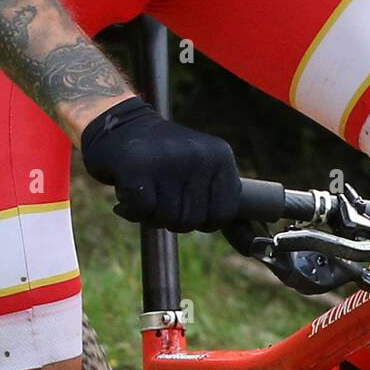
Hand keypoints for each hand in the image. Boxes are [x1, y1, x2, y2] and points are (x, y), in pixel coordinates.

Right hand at [80, 98, 240, 232]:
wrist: (118, 123)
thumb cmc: (162, 157)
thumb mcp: (200, 168)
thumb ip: (219, 201)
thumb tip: (250, 245)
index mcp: (220, 156)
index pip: (224, 212)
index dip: (204, 219)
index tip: (187, 203)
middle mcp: (199, 156)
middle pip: (193, 220)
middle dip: (173, 217)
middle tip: (160, 193)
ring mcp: (169, 161)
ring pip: (167, 218)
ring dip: (151, 215)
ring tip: (146, 190)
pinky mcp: (138, 168)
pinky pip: (142, 212)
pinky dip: (131, 211)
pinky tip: (127, 193)